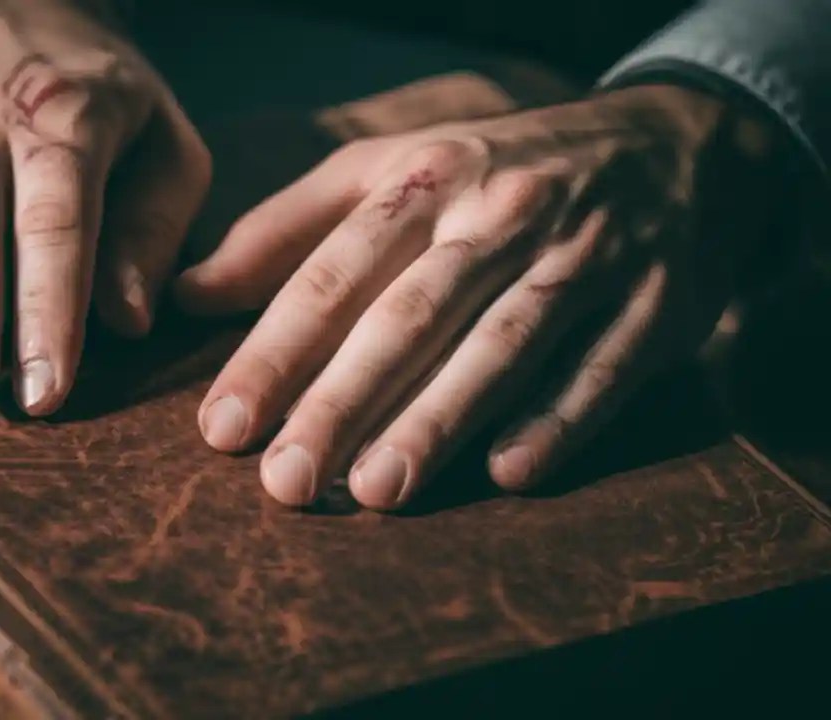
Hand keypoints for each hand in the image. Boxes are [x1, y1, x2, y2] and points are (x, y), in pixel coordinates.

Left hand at [178, 84, 779, 508]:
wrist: (670, 142)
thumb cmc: (494, 170)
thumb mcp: (386, 168)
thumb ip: (284, 230)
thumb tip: (186, 296)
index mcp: (425, 178)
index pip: (333, 271)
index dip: (273, 351)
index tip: (222, 426)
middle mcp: (500, 214)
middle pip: (410, 315)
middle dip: (343, 400)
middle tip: (285, 481)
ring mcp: (585, 258)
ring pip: (500, 345)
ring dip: (439, 419)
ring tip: (376, 491)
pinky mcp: (654, 305)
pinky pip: (602, 367)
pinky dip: (558, 419)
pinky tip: (509, 473)